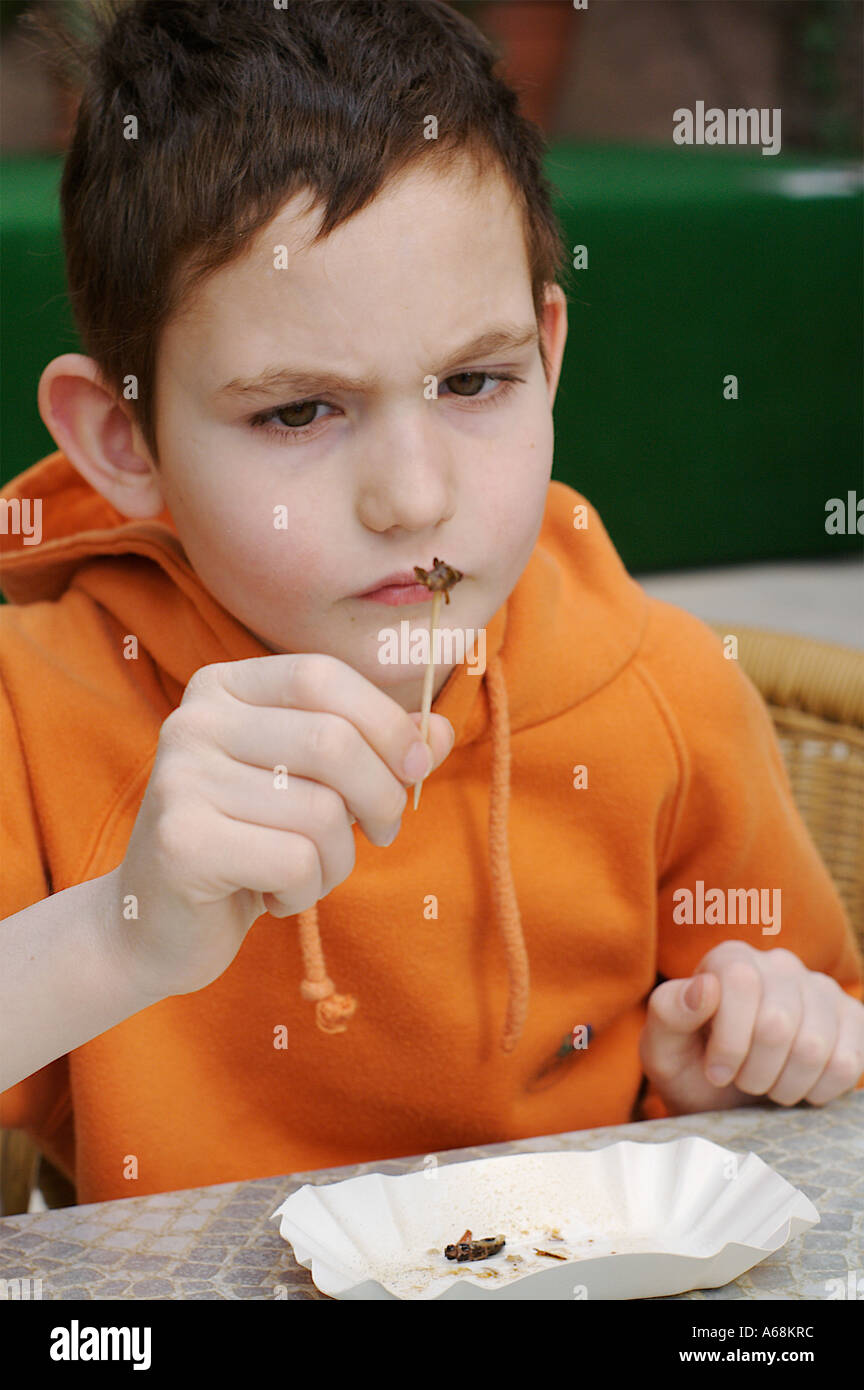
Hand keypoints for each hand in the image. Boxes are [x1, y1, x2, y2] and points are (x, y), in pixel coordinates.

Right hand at [113, 653, 454, 1001]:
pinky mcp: (182, 842)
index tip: (415, 768)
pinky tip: (275, 896)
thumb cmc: (251, 843)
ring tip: (308, 872)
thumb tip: (438, 730)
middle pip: (331, 741)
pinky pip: (295, 860)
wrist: (159, 925)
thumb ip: (376, 751)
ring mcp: (181, 779)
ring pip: (321, 811)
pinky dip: (307, 891)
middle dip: (381, 797)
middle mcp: (193, 721)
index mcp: (223, 687)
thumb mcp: (315, 784)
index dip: (384, 721)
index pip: (321, 674)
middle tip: (379, 833)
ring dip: (339, 858)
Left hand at [639, 941, 863, 1114]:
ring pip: (815, 1048)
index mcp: (730, 959)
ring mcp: (821, 989)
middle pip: (778, 1024)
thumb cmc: (692, 1068)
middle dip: (754, 1071)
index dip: (729, 1041)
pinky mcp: (852, 1019)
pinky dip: (818, 1091)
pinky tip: (798, 1085)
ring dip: (784, 1085)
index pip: (741, 984)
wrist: (730, 1099)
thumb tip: (705, 987)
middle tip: (742, 1080)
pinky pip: (847, 1064)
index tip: (716, 1071)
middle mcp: (779, 964)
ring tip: (767, 1083)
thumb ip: (669, 1012)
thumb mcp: (662, 1047)